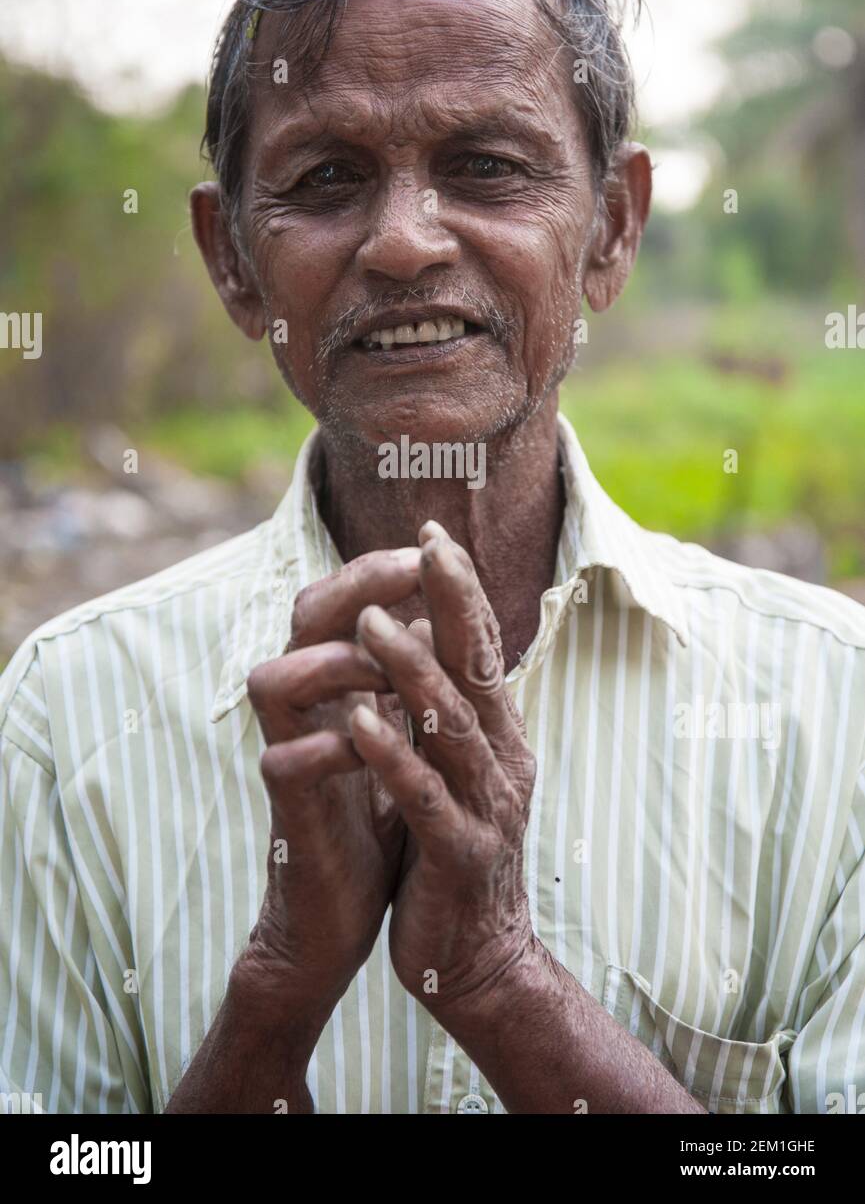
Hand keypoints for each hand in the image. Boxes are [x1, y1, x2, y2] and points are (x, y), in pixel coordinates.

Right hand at [237, 547, 419, 1041]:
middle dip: (358, 586)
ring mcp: (288, 752)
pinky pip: (286, 761)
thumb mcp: (402, 736)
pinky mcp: (286, 809)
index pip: (343, 599)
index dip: (382, 567)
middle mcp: (305, 707)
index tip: (437, 547)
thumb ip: (408, 679)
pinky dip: (329, 748)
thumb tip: (443, 611)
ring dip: (337, 664)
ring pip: (275, 678)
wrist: (343, 915)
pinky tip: (370, 747)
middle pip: (304, 617)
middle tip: (413, 570)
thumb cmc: (378, 817)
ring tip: (392, 673)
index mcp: (335, 683)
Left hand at [348, 522, 537, 1018]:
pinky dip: (393, 756)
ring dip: (412, 671)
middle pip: (480, 669)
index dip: (460, 589)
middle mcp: (504, 760)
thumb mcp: (457, 769)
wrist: (476, 957)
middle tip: (428, 545)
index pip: (481, 648)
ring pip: (452, 726)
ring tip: (372, 623)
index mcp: (499, 735)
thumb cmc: (452, 851)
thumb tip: (423, 636)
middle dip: (453, 603)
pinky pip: (423, 797)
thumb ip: (446, 710)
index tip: (434, 532)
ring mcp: (487, 806)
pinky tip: (358, 721)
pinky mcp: (459, 854)